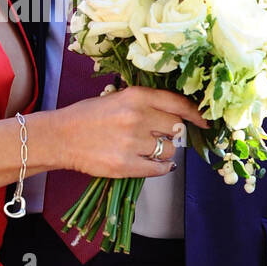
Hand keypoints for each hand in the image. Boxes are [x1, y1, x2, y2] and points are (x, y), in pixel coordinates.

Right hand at [59, 85, 209, 178]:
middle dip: (172, 133)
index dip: (196, 113)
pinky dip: (160, 168)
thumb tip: (177, 117)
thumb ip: (146, 104)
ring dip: (164, 151)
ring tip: (147, 149)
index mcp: (136, 96)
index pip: (178, 104)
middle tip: (159, 136)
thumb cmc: (88, 116)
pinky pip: (159, 169)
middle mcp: (137, 117)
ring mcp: (132, 143)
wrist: (61, 137)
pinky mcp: (126, 166)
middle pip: (176, 129)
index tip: (205, 120)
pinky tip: (152, 163)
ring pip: (169, 150)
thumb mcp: (117, 98)